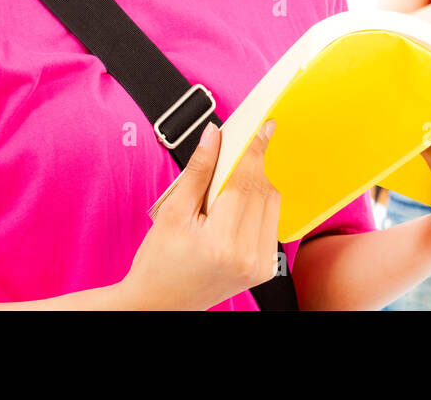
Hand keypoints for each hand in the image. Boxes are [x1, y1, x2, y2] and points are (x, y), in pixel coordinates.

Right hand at [121, 120, 282, 309]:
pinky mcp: (265, 269)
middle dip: (251, 166)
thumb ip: (198, 170)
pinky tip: (235, 209)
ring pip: (272, 204)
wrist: (160, 304)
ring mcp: (260, 266)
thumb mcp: (172, 212)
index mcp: (220, 243)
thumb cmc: (158, 262)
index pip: (245, 182)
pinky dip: (258, 207)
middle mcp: (246, 256)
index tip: (262, 126)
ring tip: (227, 189)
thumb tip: (214, 135)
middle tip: (233, 153)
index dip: (254, 149)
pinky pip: (271, 222)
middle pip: (263, 191)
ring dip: (256, 186)